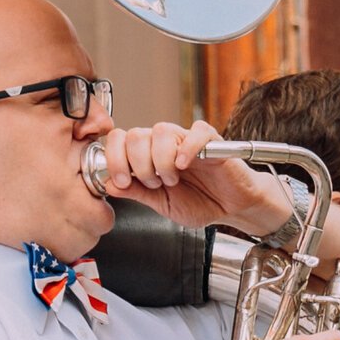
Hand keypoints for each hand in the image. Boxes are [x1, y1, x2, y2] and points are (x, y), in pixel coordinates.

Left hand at [99, 120, 290, 235]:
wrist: (231, 209)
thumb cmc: (200, 203)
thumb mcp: (161, 204)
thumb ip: (136, 192)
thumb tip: (108, 184)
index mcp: (148, 156)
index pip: (120, 140)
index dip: (115, 158)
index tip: (120, 180)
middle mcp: (164, 144)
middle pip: (136, 134)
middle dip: (137, 163)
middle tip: (152, 183)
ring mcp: (187, 140)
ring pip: (161, 131)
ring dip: (160, 160)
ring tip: (171, 180)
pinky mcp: (211, 142)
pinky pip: (196, 131)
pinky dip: (187, 148)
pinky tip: (183, 165)